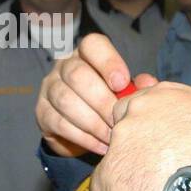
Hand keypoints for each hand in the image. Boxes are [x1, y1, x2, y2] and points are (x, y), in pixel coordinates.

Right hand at [36, 33, 157, 156]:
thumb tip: (149, 84)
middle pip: (77, 74)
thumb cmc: (109, 104)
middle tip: (120, 120)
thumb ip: (137, 87)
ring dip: (93, 122)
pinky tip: (101, 146)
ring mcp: (49, 88)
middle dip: (102, 100)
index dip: (108, 62)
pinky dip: (84, 137)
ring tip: (112, 137)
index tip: (122, 84)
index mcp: (87, 54)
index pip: (92, 45)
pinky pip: (60, 123)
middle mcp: (64, 66)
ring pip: (66, 100)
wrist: (84, 131)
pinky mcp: (42, 112)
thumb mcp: (125, 94)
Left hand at [88, 82, 190, 190]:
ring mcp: (122, 141)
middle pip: (119, 132)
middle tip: (154, 172)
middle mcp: (137, 110)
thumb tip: (190, 120)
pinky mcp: (113, 174)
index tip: (155, 148)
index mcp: (163, 95)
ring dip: (127, 176)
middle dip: (131, 151)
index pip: (136, 108)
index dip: (144, 132)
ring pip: (112, 161)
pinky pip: (100, 190)